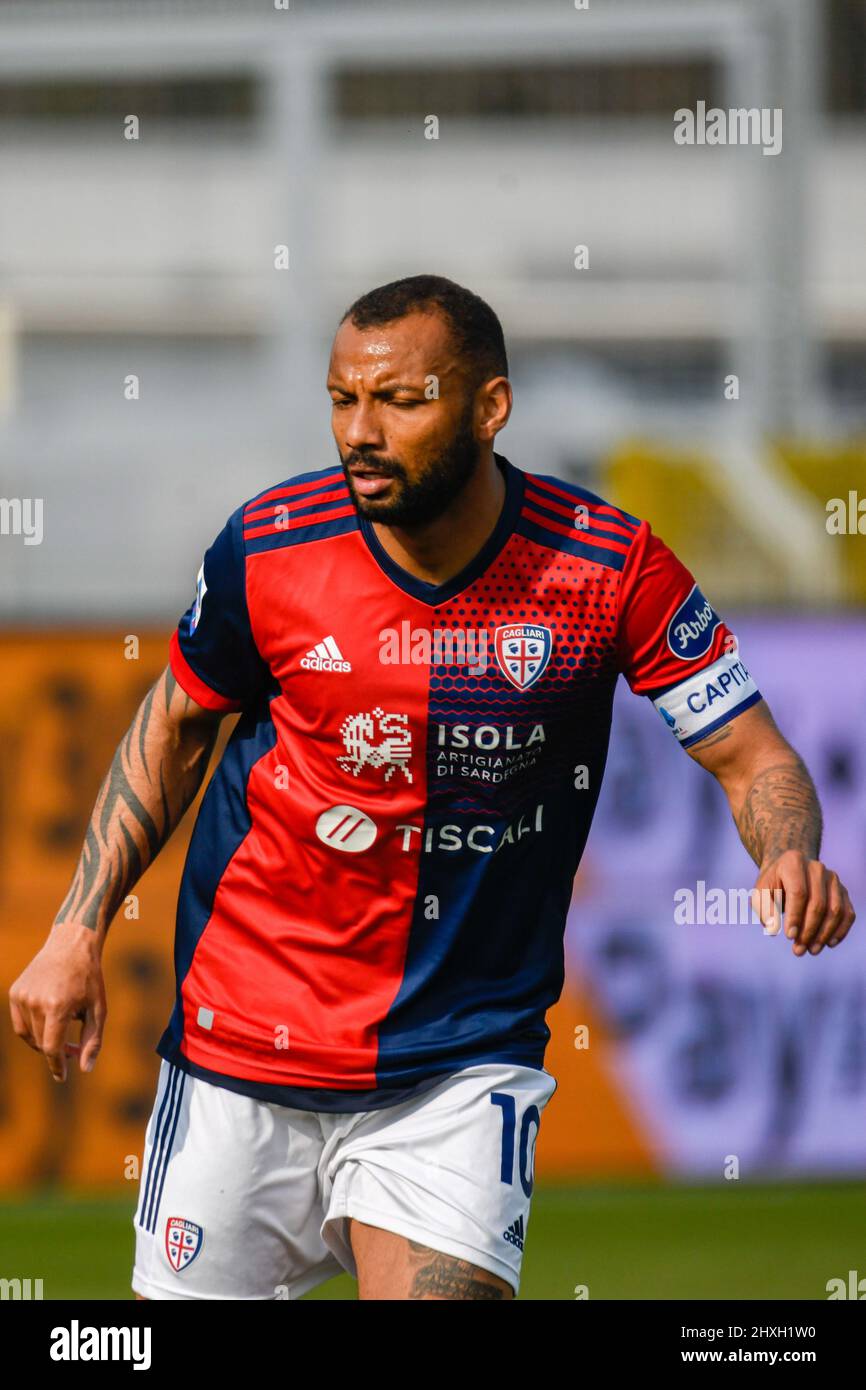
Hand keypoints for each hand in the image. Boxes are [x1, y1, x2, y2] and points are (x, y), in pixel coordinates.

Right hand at [8, 922, 106, 1079]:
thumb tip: (85, 1069)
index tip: (62, 1076)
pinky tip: (49, 1017)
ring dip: (45, 1038)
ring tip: (63, 1024)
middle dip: (57, 1050)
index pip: (52, 1047)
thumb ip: (93, 1040)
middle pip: (42, 1042)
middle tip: (73, 1046)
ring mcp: (22, 996)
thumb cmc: (89, 978)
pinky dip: (33, 1028)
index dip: (57, 1066)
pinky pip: (21, 1022)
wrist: (71, 944)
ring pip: (30, 1035)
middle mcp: (36, 1001)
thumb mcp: (99, 1008)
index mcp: (58, 1006)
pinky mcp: (15, 992)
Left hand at [751, 850, 854, 955]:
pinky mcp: (843, 891)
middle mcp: (817, 867)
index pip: (799, 892)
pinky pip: (847, 913)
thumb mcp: (761, 893)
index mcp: (794, 862)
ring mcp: (833, 879)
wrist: (789, 872)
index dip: (795, 917)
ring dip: (824, 934)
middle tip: (799, 950)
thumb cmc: (773, 885)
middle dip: (809, 931)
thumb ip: (764, 909)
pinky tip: (829, 944)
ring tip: (811, 950)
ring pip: (835, 910)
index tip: (789, 937)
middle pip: (818, 904)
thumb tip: (772, 929)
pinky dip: (840, 930)